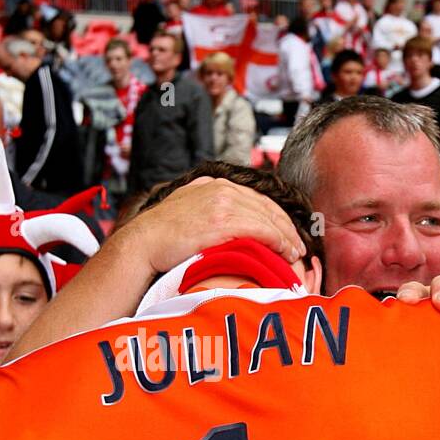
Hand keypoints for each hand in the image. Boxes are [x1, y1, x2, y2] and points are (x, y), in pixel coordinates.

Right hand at [115, 176, 306, 275]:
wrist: (141, 244)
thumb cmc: (159, 238)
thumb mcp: (186, 213)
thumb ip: (206, 213)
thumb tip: (221, 227)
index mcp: (213, 186)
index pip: (254, 199)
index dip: (274, 216)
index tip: (286, 232)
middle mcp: (221, 189)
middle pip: (265, 206)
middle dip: (286, 226)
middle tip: (298, 244)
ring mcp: (222, 203)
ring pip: (267, 217)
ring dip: (286, 236)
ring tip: (295, 253)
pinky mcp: (222, 220)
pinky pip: (261, 228)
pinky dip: (278, 240)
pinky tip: (286, 252)